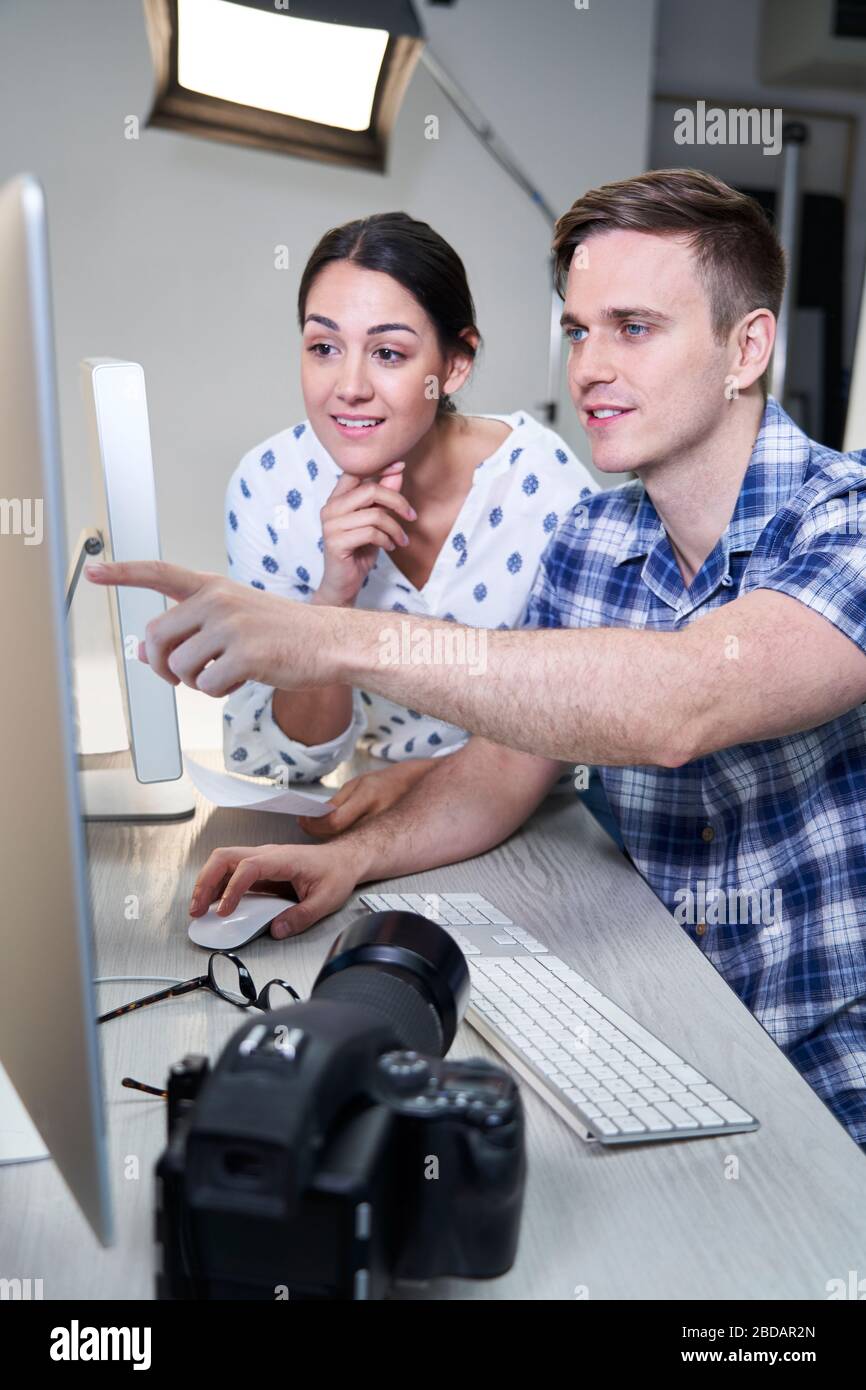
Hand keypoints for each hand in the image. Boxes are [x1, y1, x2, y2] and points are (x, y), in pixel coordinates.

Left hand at [83, 560, 327, 696]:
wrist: (329, 642)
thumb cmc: (284, 632)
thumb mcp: (236, 618)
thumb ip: (192, 628)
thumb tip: (144, 652)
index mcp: (214, 587)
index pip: (160, 573)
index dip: (123, 573)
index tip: (94, 572)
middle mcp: (218, 600)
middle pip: (157, 637)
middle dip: (161, 664)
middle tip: (178, 675)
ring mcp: (231, 626)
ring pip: (178, 667)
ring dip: (195, 681)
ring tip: (224, 673)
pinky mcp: (244, 655)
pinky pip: (204, 686)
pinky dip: (217, 691)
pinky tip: (242, 679)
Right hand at [189, 841, 365, 938]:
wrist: (343, 860)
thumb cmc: (335, 873)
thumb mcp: (325, 900)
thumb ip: (301, 916)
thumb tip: (276, 930)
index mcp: (283, 859)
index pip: (248, 867)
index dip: (233, 889)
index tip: (225, 911)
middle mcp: (267, 854)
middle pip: (225, 857)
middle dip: (206, 882)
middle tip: (197, 908)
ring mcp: (261, 859)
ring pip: (223, 861)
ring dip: (207, 883)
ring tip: (199, 909)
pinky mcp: (260, 869)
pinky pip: (232, 872)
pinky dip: (218, 887)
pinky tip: (214, 905)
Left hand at [298, 757, 435, 836]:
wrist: (424, 788)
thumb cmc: (390, 782)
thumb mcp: (362, 783)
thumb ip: (339, 801)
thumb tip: (317, 816)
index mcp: (370, 795)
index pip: (333, 821)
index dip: (313, 824)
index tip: (303, 819)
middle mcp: (378, 815)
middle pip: (339, 838)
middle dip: (317, 833)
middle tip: (308, 825)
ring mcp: (385, 830)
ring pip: (348, 845)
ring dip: (329, 839)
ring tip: (322, 829)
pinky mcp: (388, 842)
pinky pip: (361, 848)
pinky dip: (345, 843)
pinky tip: (340, 837)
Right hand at [316, 461, 415, 606]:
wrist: (344, 583)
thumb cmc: (359, 550)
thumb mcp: (375, 520)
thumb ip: (383, 496)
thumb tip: (397, 470)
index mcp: (337, 499)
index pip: (355, 472)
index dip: (380, 467)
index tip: (401, 465)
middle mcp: (330, 509)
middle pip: (370, 490)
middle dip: (397, 502)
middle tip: (412, 516)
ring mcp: (331, 526)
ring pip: (375, 515)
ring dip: (395, 529)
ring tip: (402, 540)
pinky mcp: (336, 542)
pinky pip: (371, 533)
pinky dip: (387, 540)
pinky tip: (390, 548)